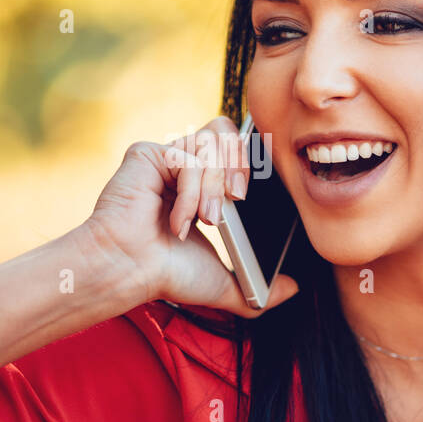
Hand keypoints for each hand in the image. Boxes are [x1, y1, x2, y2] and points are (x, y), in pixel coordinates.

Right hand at [83, 115, 299, 317]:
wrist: (129, 270)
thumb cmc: (168, 275)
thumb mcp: (226, 284)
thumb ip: (261, 289)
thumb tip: (293, 289)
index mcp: (204, 186)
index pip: (237, 150)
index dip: (252, 159)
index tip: (257, 186)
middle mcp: (185, 167)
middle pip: (227, 131)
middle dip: (240, 164)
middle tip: (237, 200)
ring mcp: (166, 158)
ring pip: (210, 140)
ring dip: (214, 182)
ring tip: (207, 218)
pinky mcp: (148, 154)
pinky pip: (186, 155)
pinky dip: (191, 190)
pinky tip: (179, 220)